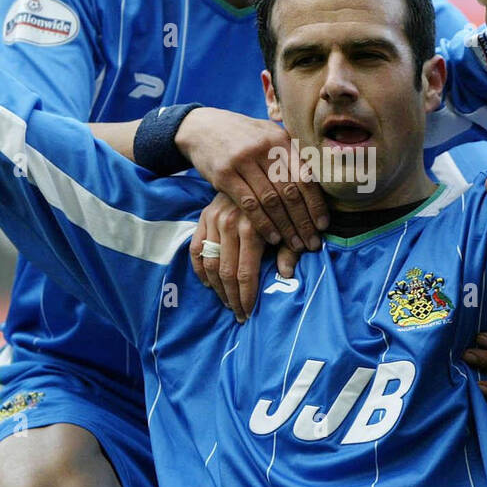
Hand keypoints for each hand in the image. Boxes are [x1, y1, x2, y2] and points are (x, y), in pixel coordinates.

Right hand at [175, 107, 328, 252]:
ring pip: (271, 201)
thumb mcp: (269, 134)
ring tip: (295, 246)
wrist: (203, 127)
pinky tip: (273, 238)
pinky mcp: (224, 174)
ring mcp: (243, 161)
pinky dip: (263, 224)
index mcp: (280, 139)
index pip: (305, 176)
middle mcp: (264, 148)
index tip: (323, 225)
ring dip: (285, 227)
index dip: (316, 204)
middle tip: (312, 243)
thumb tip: (320, 178)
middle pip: (290, 192)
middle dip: (304, 221)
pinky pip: (248, 205)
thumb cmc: (244, 136)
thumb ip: (291, 153)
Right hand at [189, 192, 301, 320]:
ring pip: (209, 264)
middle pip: (226, 273)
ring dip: (217, 288)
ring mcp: (213, 220)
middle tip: (238, 314)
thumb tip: (286, 274)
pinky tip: (209, 284)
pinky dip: (200, 269)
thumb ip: (290, 250)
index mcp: (252, 228)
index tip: (249, 314)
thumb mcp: (289, 225)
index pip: (245, 274)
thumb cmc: (278, 205)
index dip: (246, 297)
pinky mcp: (203, 217)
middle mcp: (229, 224)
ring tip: (227, 302)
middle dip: (232, 298)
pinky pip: (196, 249)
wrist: (254, 172)